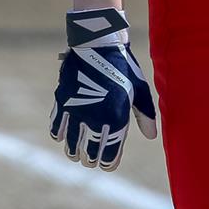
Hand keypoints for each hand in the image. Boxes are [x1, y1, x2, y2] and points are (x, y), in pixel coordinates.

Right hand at [49, 7, 157, 170]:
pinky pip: (57, 129)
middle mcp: (95, 120)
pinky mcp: (62, 103)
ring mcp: (76, 113)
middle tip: (92, 159)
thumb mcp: (139, 90)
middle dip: (92, 160)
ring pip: (72, 146)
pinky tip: (64, 136)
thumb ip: (145, 115)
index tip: (108, 164)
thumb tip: (151, 136)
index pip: (110, 154)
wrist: (98, 44)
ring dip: (76, 152)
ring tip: (79, 152)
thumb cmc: (123, 67)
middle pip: (90, 155)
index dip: (109, 163)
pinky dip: (60, 136)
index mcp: (116, 119)